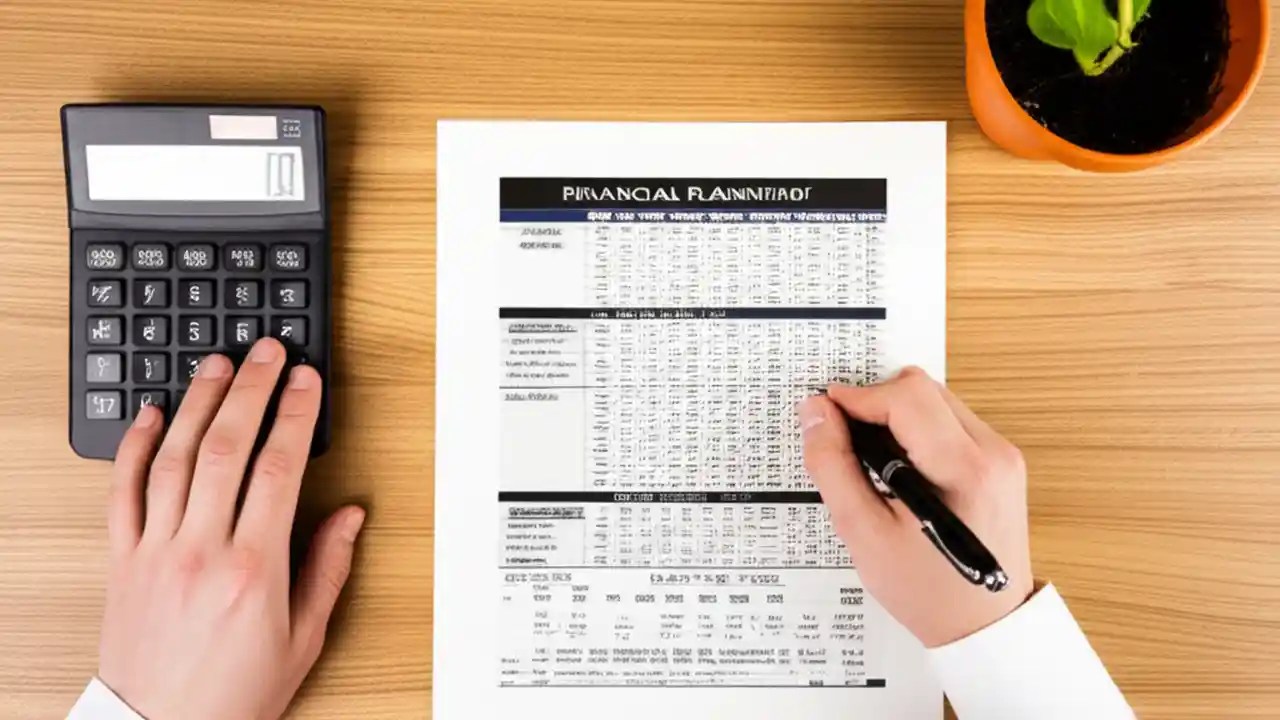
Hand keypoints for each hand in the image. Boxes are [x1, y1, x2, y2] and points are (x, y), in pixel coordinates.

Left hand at [97, 338, 364, 719]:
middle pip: (226, 447)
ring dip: (197, 403)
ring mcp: (155, 551)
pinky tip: (153, 415)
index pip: (278, 468)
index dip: (296, 415)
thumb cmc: (234, 694)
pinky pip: (123, 493)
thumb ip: (327, 569)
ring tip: (217, 365)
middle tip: (265, 352)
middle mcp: (201, 550)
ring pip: (174, 459)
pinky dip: (135, 448)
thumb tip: (349, 515)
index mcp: (254, 569)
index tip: (306, 381)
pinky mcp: (122, 561)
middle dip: (250, 389)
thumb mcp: (303, 638)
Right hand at [797, 367, 1033, 647]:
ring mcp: (1002, 456)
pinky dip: (917, 431)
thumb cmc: (928, 592)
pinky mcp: (1000, 463)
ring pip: (936, 400)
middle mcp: (993, 453)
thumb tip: (815, 414)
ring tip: (871, 462)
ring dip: (896, 416)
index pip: (904, 398)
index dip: (856, 397)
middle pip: (922, 390)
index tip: (824, 413)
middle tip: (844, 439)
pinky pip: (950, 422)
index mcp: (965, 469)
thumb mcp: (865, 534)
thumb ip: (834, 467)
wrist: (985, 627)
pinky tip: (899, 470)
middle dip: (876, 403)